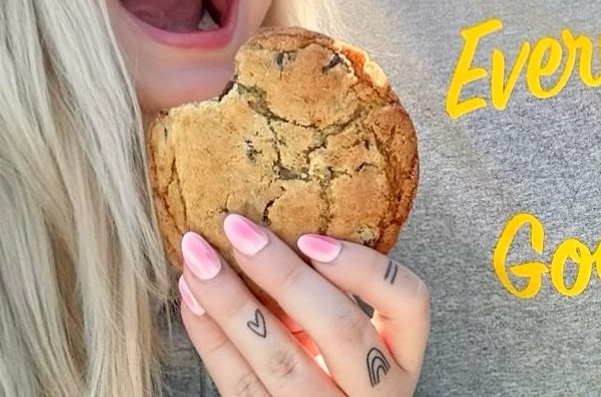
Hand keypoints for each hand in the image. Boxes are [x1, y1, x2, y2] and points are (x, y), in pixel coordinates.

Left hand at [179, 216, 428, 395]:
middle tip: (238, 229)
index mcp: (402, 357)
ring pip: (279, 360)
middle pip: (339, 329)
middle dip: (284, 274)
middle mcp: (376, 391)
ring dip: (231, 302)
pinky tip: (192, 300)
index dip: (363, 267)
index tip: (312, 237)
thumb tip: (284, 222)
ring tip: (198, 258)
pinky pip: (239, 385)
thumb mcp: (359, 341)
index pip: (408, 300)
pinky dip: (210, 338)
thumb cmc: (336, 372)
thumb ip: (339, 297)